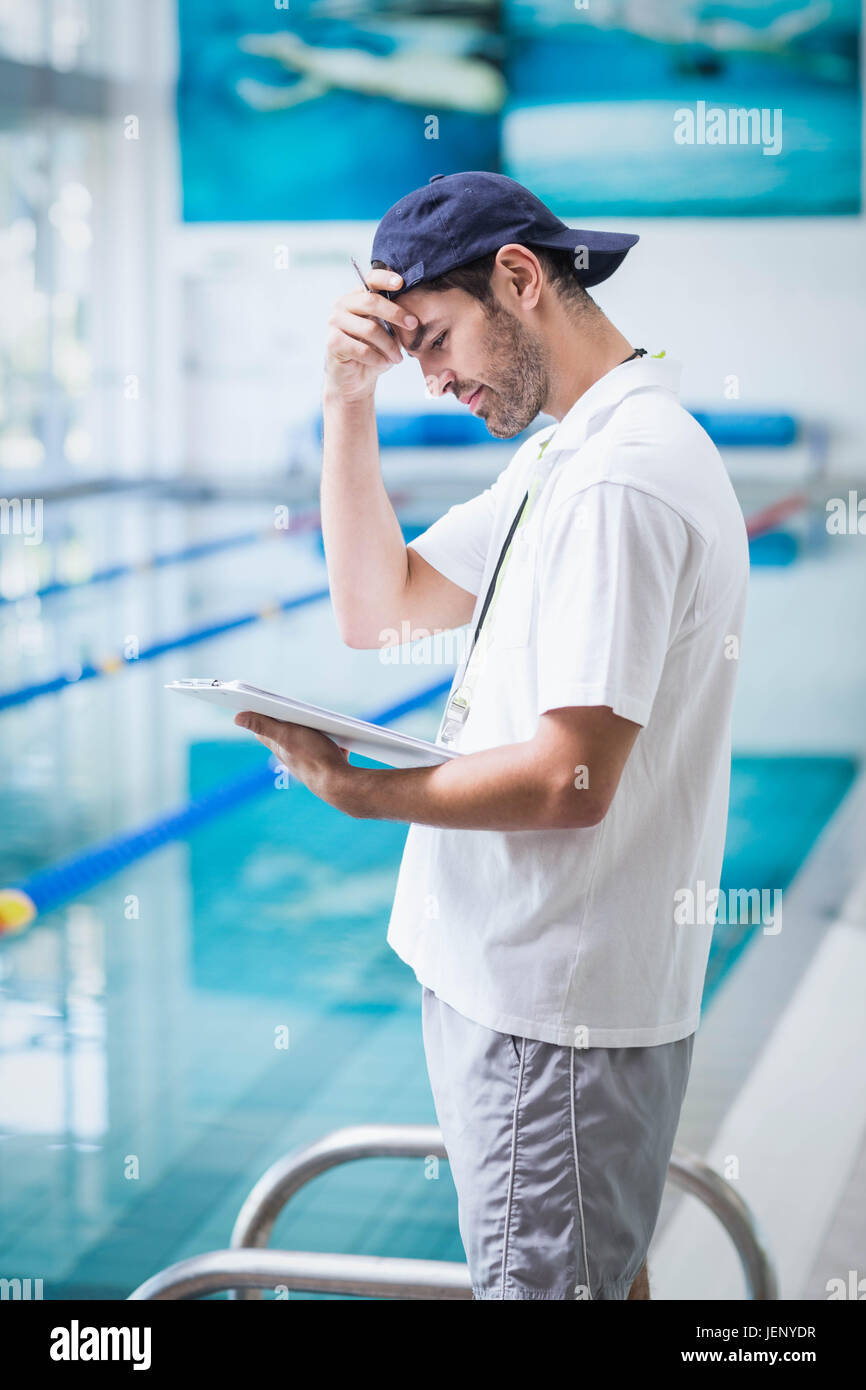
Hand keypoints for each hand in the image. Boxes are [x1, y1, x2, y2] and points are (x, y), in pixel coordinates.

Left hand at [234, 712, 352, 808]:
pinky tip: (340, 739)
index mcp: (279, 747)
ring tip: (320, 719)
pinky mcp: (329, 762)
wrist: (339, 783)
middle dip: (290, 720)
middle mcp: (292, 755)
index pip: (264, 730)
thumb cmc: (312, 757)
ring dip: (315, 730)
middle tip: (292, 707)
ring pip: (311, 740)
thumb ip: (263, 725)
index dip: (261, 716)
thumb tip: (237, 718)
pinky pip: (331, 747)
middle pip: (287, 733)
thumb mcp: (286, 735)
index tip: (259, 703)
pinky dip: (335, 742)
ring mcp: (311, 760)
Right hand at [324, 268, 416, 402]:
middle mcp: (342, 304)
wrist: (355, 379)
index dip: (385, 278)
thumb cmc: (374, 352)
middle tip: (413, 324)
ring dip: (389, 345)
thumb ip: (395, 319)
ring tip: (398, 358)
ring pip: (370, 328)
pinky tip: (384, 363)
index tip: (401, 283)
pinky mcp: (332, 342)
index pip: (370, 280)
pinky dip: (377, 358)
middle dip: (396, 313)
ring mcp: (334, 322)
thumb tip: (412, 314)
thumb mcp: (388, 332)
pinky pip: (362, 349)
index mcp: (357, 296)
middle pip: (371, 302)